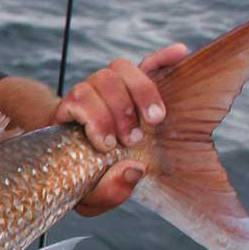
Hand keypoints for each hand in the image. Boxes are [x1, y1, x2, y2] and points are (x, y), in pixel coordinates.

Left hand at [52, 43, 189, 216]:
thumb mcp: (88, 195)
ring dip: (141, 92)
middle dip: (121, 111)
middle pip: (101, 80)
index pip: (77, 100)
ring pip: (119, 68)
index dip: (95, 119)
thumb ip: (106, 190)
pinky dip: (161, 59)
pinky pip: (145, 63)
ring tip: (154, 120)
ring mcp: (109, 89)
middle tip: (132, 140)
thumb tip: (134, 168)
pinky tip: (180, 54)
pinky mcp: (131, 86)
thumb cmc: (84, 181)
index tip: (108, 147)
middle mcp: (87, 96)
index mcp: (69, 119)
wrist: (80, 165)